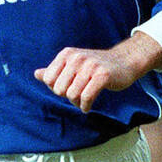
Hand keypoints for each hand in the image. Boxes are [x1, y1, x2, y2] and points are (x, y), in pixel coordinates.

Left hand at [34, 30, 161, 112]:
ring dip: (77, 103)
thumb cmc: (96, 66)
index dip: (57, 89)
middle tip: (79, 95)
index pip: (49, 80)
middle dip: (68, 97)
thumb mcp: (74, 65)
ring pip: (72, 95)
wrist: (124, 62)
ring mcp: (90, 66)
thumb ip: (55, 71)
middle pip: (59, 90)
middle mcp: (77, 58)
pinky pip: (86, 97)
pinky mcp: (102, 76)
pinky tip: (88, 107)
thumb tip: (36, 74)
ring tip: (84, 100)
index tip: (68, 88)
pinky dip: (85, 106)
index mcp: (67, 54)